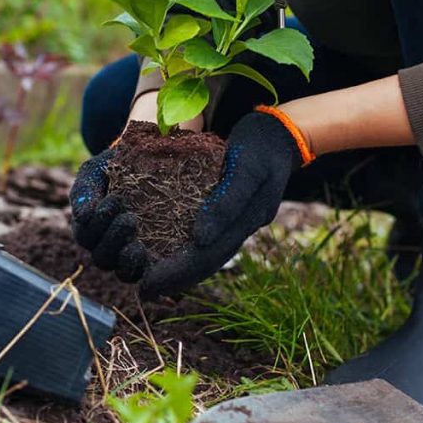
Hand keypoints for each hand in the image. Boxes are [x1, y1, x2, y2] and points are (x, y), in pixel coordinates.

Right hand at [69, 149, 151, 281]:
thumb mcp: (95, 171)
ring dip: (128, 259)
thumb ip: (84, 191)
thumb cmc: (116, 166)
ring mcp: (129, 254)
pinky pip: (145, 273)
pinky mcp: (154, 259)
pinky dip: (146, 268)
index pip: (85, 236)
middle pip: (101, 257)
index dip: (97, 223)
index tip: (114, 199)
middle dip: (113, 239)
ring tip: (139, 244)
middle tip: (130, 218)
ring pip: (121, 271)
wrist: (150, 161)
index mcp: (89, 226)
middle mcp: (106, 245)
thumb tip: (82, 217)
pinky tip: (152, 253)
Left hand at [139, 110, 309, 298]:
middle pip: (205, 262)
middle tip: (142, 290)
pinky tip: (166, 250)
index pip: (207, 257)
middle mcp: (241, 227)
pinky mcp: (232, 212)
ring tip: (149, 276)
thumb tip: (199, 239)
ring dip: (180, 268)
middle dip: (174, 278)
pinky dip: (187, 248)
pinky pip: (208, 238)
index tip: (147, 285)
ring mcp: (239, 222)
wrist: (280, 132)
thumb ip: (226, 202)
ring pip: (207, 254)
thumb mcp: (246, 167)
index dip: (176, 274)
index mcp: (247, 221)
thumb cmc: (260, 145)